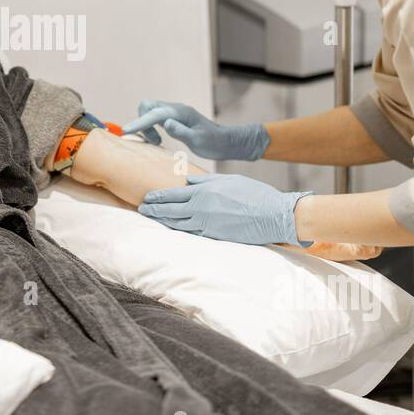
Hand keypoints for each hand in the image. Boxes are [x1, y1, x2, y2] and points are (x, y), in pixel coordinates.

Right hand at [122, 100, 269, 160]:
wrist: (226, 142)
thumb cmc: (214, 143)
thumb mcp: (199, 141)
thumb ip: (181, 131)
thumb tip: (165, 122)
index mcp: (181, 112)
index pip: (155, 114)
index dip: (140, 122)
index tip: (126, 131)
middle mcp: (175, 109)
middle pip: (147, 106)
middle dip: (142, 122)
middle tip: (154, 141)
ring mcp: (174, 113)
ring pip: (148, 111)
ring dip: (146, 126)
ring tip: (157, 142)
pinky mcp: (173, 118)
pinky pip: (154, 117)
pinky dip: (150, 127)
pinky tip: (159, 139)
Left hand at [137, 172, 312, 247]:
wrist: (272, 214)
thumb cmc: (254, 194)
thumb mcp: (228, 180)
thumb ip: (206, 179)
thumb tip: (188, 179)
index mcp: (204, 191)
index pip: (174, 194)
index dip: (158, 197)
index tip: (146, 198)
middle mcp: (201, 207)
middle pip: (170, 209)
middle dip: (154, 209)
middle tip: (141, 209)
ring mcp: (207, 223)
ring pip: (177, 223)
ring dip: (162, 221)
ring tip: (151, 219)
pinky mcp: (214, 236)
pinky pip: (191, 233)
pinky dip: (178, 231)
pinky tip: (171, 230)